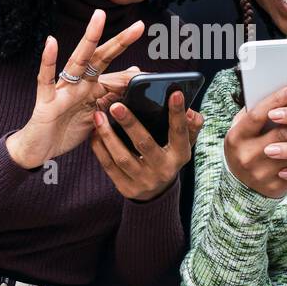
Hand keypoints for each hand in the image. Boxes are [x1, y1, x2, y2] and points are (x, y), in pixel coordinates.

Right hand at [5, 10, 144, 168]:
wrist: (40, 150)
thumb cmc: (66, 130)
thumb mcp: (96, 115)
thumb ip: (112, 95)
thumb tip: (133, 77)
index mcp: (92, 88)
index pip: (117, 76)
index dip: (134, 73)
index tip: (155, 74)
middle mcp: (79, 84)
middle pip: (101, 59)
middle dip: (120, 42)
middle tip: (140, 26)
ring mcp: (63, 90)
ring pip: (78, 61)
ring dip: (89, 39)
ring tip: (99, 18)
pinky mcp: (47, 100)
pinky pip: (47, 79)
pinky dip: (48, 60)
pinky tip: (51, 42)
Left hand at [89, 89, 203, 200]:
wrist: (156, 192)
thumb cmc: (168, 156)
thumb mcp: (183, 143)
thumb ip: (190, 126)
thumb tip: (191, 112)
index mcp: (179, 155)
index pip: (179, 132)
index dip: (177, 113)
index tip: (174, 93)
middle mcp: (163, 170)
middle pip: (145, 144)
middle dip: (130, 123)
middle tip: (116, 105)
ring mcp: (144, 181)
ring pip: (122, 156)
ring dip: (108, 135)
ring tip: (99, 116)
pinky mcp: (126, 188)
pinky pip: (109, 166)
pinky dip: (100, 148)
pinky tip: (95, 132)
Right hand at [222, 83, 286, 198]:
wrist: (241, 187)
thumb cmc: (245, 147)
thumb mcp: (241, 130)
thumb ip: (254, 112)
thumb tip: (279, 89)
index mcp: (236, 137)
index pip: (258, 115)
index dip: (277, 100)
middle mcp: (247, 156)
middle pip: (282, 133)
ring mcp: (261, 173)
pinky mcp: (276, 186)